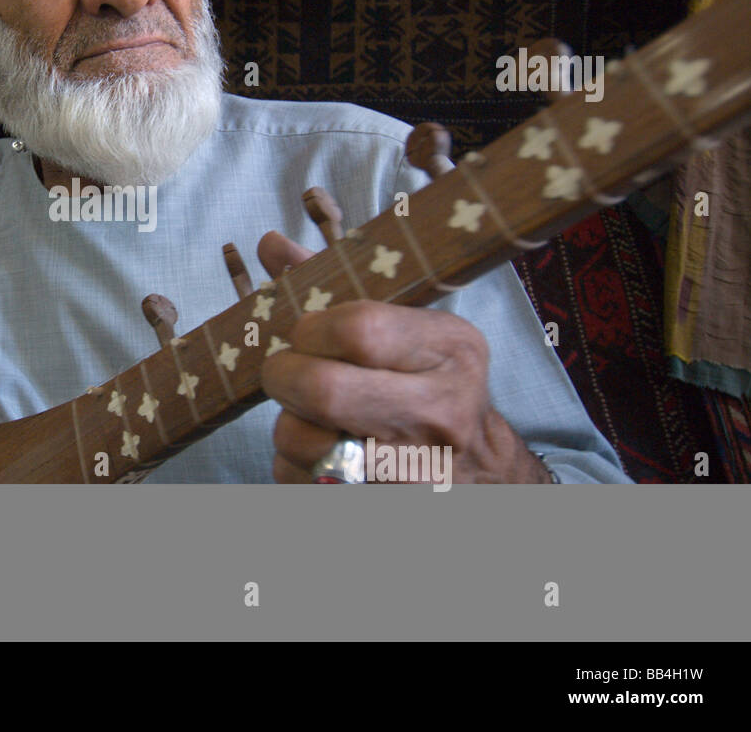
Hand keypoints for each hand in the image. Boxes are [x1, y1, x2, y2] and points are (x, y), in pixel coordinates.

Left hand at [256, 231, 549, 483]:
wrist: (480, 470)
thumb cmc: (427, 382)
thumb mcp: (406, 326)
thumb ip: (337, 283)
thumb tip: (270, 246)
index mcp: (451, 350)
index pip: (359, 328)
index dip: (311, 328)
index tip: (304, 332)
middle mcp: (440, 411)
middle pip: (322, 390)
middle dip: (283, 375)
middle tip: (284, 372)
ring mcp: (414, 470)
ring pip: (300, 440)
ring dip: (286, 425)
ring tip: (308, 416)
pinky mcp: (383, 505)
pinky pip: (298, 481)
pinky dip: (293, 466)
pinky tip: (321, 453)